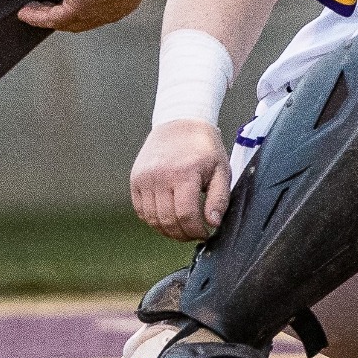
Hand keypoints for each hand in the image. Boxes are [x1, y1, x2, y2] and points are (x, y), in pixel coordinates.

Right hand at [18, 0, 157, 32]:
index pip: (106, 8)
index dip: (90, 7)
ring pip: (67, 21)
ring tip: (33, 9)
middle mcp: (113, 11)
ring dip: (48, 16)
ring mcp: (95, 14)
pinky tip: (25, 12)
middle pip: (86, 20)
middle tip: (49, 8)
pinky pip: (52, 18)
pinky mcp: (77, 10)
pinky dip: (37, 16)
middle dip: (67, 16)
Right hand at [130, 119, 231, 241]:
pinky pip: (141, 210)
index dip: (195, 231)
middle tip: (194, 234)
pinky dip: (153, 220)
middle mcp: (160, 176)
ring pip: (152, 218)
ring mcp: (145, 178)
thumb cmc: (204, 147)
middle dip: (182, 234)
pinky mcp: (135, 179)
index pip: (186, 215)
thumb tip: (213, 223)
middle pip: (167, 220)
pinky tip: (167, 219)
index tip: (204, 234)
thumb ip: (219, 198)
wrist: (180, 123)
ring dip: (167, 230)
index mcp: (184, 173)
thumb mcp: (221, 169)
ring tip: (181, 229)